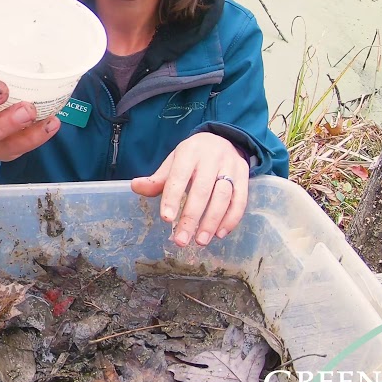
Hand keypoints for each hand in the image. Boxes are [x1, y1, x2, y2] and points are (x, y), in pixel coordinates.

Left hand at [130, 133, 248, 246]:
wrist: (223, 140)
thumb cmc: (193, 157)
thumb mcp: (174, 162)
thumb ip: (157, 179)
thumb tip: (136, 187)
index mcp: (189, 152)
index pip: (179, 176)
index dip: (172, 198)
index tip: (166, 218)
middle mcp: (212, 158)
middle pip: (202, 190)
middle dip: (191, 218)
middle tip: (181, 240)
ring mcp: (231, 166)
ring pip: (223, 197)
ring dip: (212, 222)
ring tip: (200, 241)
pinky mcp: (245, 176)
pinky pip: (240, 200)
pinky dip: (231, 219)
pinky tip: (219, 234)